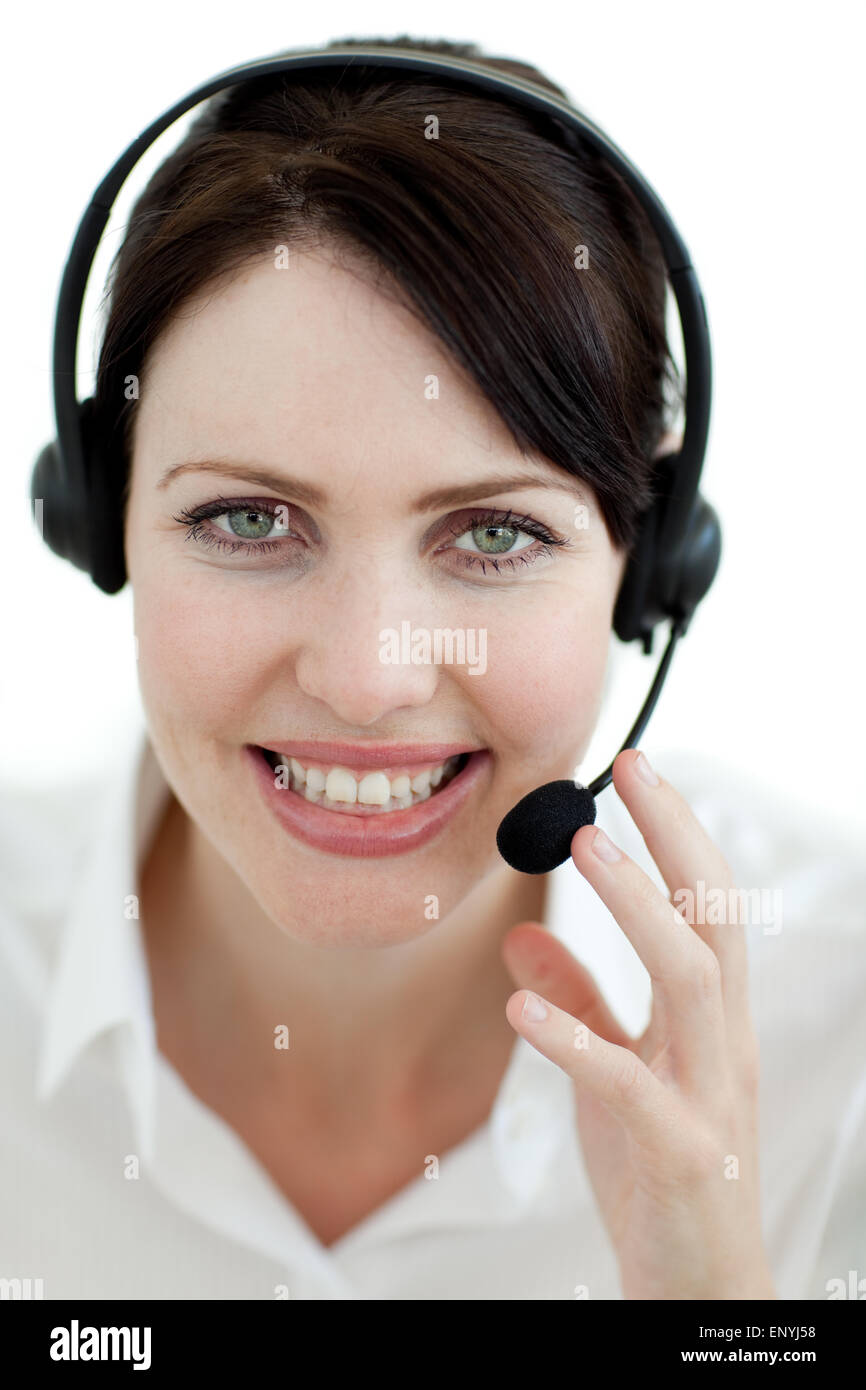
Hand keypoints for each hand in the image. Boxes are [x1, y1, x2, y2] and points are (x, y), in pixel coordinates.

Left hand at [502, 748, 775, 1299]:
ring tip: (587, 847)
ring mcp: (708, 1097)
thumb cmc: (661, 1174)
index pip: (710, 905)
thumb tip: (523, 936)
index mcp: (711, 1021)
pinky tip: (520, 1007)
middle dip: (676, 838)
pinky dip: (578, 1039)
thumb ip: (579, 1003)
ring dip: (640, 908)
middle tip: (629, 771)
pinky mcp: (681, 1155)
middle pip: (716, 919)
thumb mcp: (613, 1074)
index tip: (636, 770)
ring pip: (692, 980)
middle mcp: (722, 1044)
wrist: (699, 1288)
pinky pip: (632, 1086)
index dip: (677, 835)